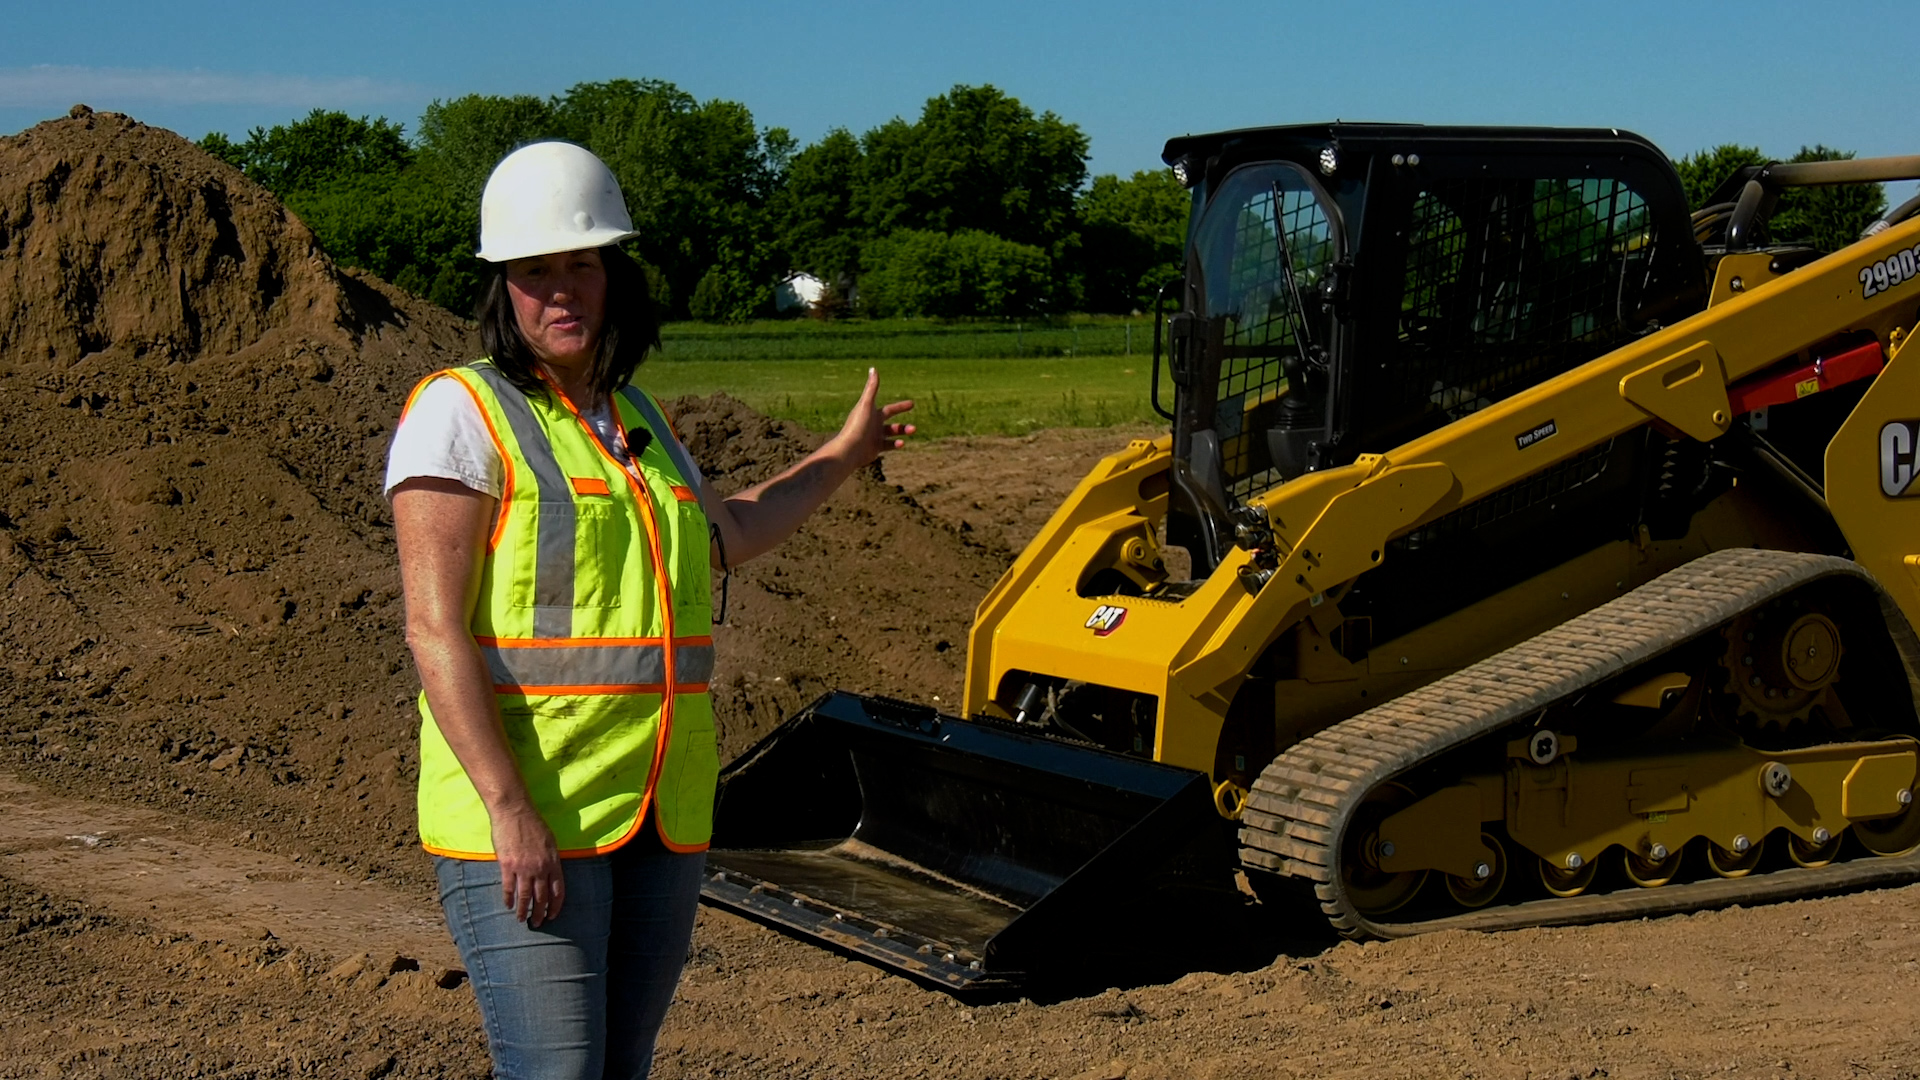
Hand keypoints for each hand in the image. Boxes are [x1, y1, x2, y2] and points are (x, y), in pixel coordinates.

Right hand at [491, 803, 564, 927]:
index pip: (558, 890)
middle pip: (542, 897)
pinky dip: (508, 899)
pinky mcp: (507, 865)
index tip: (552, 915)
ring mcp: (523, 867)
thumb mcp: (550, 841)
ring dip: (523, 911)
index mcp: (553, 861)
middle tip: (537, 923)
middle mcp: (540, 867)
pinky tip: (508, 906)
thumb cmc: (533, 824)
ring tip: (521, 920)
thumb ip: (551, 859)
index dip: (556, 905)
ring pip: (525, 896)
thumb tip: (551, 874)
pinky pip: (509, 888)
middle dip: (540, 913)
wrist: (514, 811)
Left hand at [832, 367, 914, 466]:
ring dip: (902, 433)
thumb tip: (873, 368)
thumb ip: (872, 387)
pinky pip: (888, 445)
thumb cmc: (858, 425)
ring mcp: (874, 437)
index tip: (912, 404)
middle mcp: (873, 425)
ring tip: (911, 434)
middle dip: (903, 426)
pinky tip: (902, 443)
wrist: (849, 448)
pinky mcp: (875, 448)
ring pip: (892, 435)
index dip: (901, 406)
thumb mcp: (866, 404)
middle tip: (914, 428)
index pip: (890, 409)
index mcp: (872, 413)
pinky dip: (896, 444)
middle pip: (892, 423)